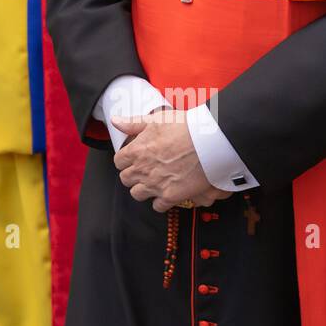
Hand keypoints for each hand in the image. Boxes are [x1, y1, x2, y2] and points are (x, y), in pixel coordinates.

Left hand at [112, 109, 231, 212]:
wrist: (208, 142)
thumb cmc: (185, 128)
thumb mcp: (156, 119)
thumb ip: (133, 123)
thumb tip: (116, 121)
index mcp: (136, 151)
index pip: (118, 161)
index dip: (126, 160)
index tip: (133, 159)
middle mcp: (142, 170)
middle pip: (126, 179)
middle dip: (133, 175)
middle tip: (144, 170)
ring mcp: (155, 184)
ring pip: (137, 194)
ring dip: (143, 189)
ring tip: (153, 182)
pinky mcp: (170, 196)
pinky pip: (157, 206)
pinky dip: (160, 202)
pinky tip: (166, 194)